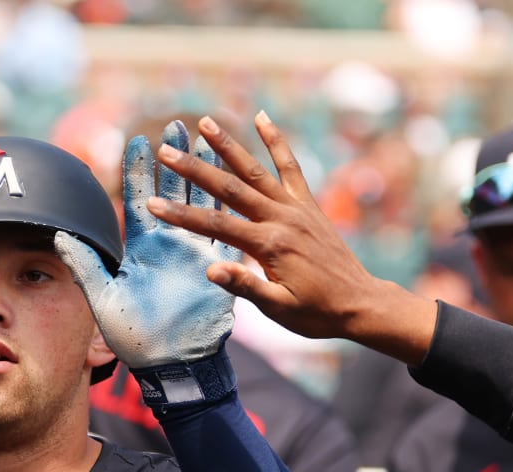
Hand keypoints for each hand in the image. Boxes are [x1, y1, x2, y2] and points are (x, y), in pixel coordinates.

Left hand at [56, 120, 240, 368]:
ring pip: (205, 203)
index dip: (141, 170)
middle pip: (176, 191)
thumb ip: (86, 266)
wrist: (172, 366)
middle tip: (180, 124)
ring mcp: (197, 254)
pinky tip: (241, 182)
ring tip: (211, 142)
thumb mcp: (104, 300)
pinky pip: (229, 232)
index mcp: (143, 248)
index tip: (139, 139)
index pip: (141, 200)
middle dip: (177, 158)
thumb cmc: (136, 337)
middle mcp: (171, 244)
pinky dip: (234, 207)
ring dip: (208, 174)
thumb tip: (59, 234)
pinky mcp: (220, 268)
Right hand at [142, 114, 434, 365]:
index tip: (152, 204)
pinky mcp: (307, 204)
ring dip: (228, 145)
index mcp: (269, 245)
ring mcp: (295, 208)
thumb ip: (245, 286)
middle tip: (166, 151)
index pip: (216, 226)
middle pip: (230, 188)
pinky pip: (290, 166)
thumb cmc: (315, 313)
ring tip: (204, 122)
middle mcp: (282, 219)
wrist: (359, 304)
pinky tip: (261, 117)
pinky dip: (275, 141)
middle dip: (195, 169)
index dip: (181, 215)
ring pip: (255, 170)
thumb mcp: (278, 309)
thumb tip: (210, 270)